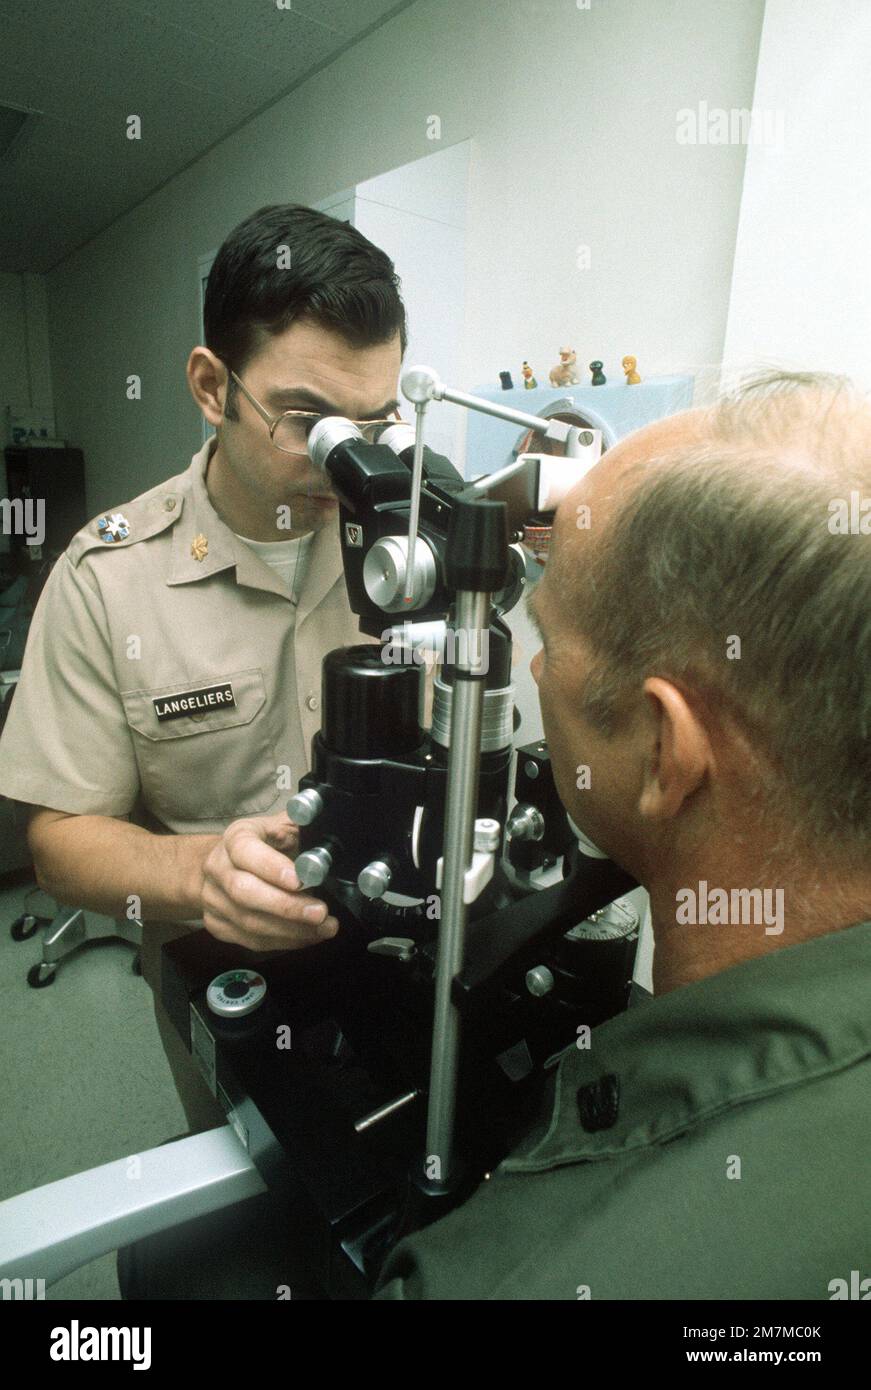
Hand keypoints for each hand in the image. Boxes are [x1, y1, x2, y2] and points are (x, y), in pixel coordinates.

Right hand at [200, 811, 338, 951]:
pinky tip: (308, 936)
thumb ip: (301, 826)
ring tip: (324, 928)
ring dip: (291, 930)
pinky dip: (284, 941)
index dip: (271, 867)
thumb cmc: (262, 844)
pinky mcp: (218, 925)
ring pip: (249, 922)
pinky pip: (251, 941)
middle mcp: (218, 868)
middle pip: (245, 892)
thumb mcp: (280, 826)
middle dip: (286, 906)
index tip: (300, 880)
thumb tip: (326, 831)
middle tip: (319, 913)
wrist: (224, 865)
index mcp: (235, 838)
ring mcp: (214, 900)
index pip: (246, 851)